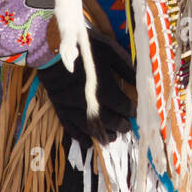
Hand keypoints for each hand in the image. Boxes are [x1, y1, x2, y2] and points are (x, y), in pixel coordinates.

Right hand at [37, 28, 135, 149]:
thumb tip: (140, 80)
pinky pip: (70, 128)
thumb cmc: (83, 47)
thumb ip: (125, 67)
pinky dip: (80, 138)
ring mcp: (73, 106)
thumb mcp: (109, 51)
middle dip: (119, 126)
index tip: (134, 112)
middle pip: (108, 120)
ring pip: (90, 128)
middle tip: (126, 128)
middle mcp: (89, 101)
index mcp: (103, 87)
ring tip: (112, 138)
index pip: (122, 105)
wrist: (51, 47)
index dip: (130, 110)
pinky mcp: (60, 108)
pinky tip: (89, 144)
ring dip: (103, 135)